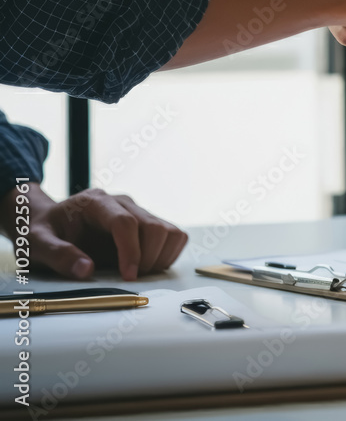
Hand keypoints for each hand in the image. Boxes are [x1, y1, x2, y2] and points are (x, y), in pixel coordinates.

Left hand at [0, 184, 187, 280]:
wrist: (47, 221)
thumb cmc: (42, 231)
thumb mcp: (36, 243)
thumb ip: (59, 255)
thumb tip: (86, 270)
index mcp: (96, 202)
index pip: (125, 222)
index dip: (131, 251)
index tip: (128, 276)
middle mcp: (122, 203)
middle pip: (154, 226)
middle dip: (148, 257)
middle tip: (130, 277)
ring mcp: (137, 212)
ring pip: (169, 231)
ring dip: (161, 256)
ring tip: (139, 272)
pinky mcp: (147, 223)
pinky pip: (174, 236)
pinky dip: (168, 254)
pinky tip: (147, 265)